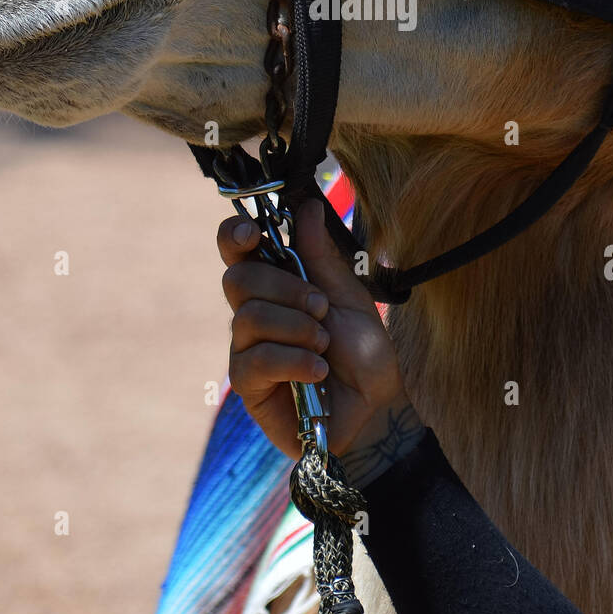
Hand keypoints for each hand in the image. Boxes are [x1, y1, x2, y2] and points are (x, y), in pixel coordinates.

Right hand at [217, 197, 422, 484]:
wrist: (376, 409)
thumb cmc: (362, 353)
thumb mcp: (348, 296)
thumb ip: (320, 255)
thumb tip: (307, 204)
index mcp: (276, 285)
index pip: (236, 251)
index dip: (236, 236)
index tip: (256, 234)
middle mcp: (254, 314)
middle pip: (238, 280)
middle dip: (285, 288)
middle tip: (322, 308)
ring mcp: (248, 350)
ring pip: (248, 318)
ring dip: (296, 327)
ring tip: (325, 345)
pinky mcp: (249, 386)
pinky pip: (256, 360)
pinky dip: (294, 360)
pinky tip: (318, 370)